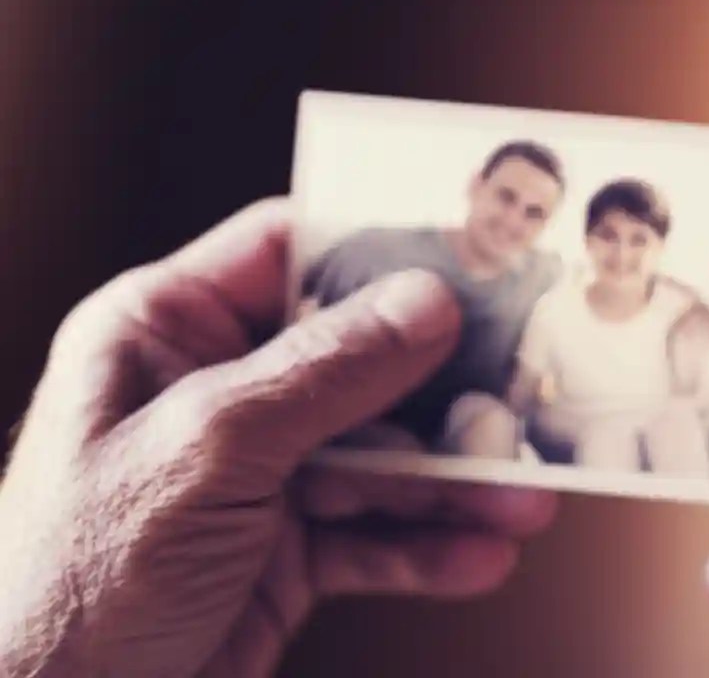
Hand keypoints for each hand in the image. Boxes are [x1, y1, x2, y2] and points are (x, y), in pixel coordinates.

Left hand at [0, 199, 556, 677]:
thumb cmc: (71, 577)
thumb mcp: (209, 447)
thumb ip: (326, 373)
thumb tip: (425, 304)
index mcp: (167, 331)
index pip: (290, 253)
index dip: (380, 247)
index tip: (471, 253)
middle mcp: (216, 393)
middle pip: (360, 361)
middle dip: (444, 390)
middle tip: (519, 393)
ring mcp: (256, 475)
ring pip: (382, 455)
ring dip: (455, 482)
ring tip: (520, 499)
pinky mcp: (284, 551)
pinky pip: (374, 535)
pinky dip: (429, 547)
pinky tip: (480, 554)